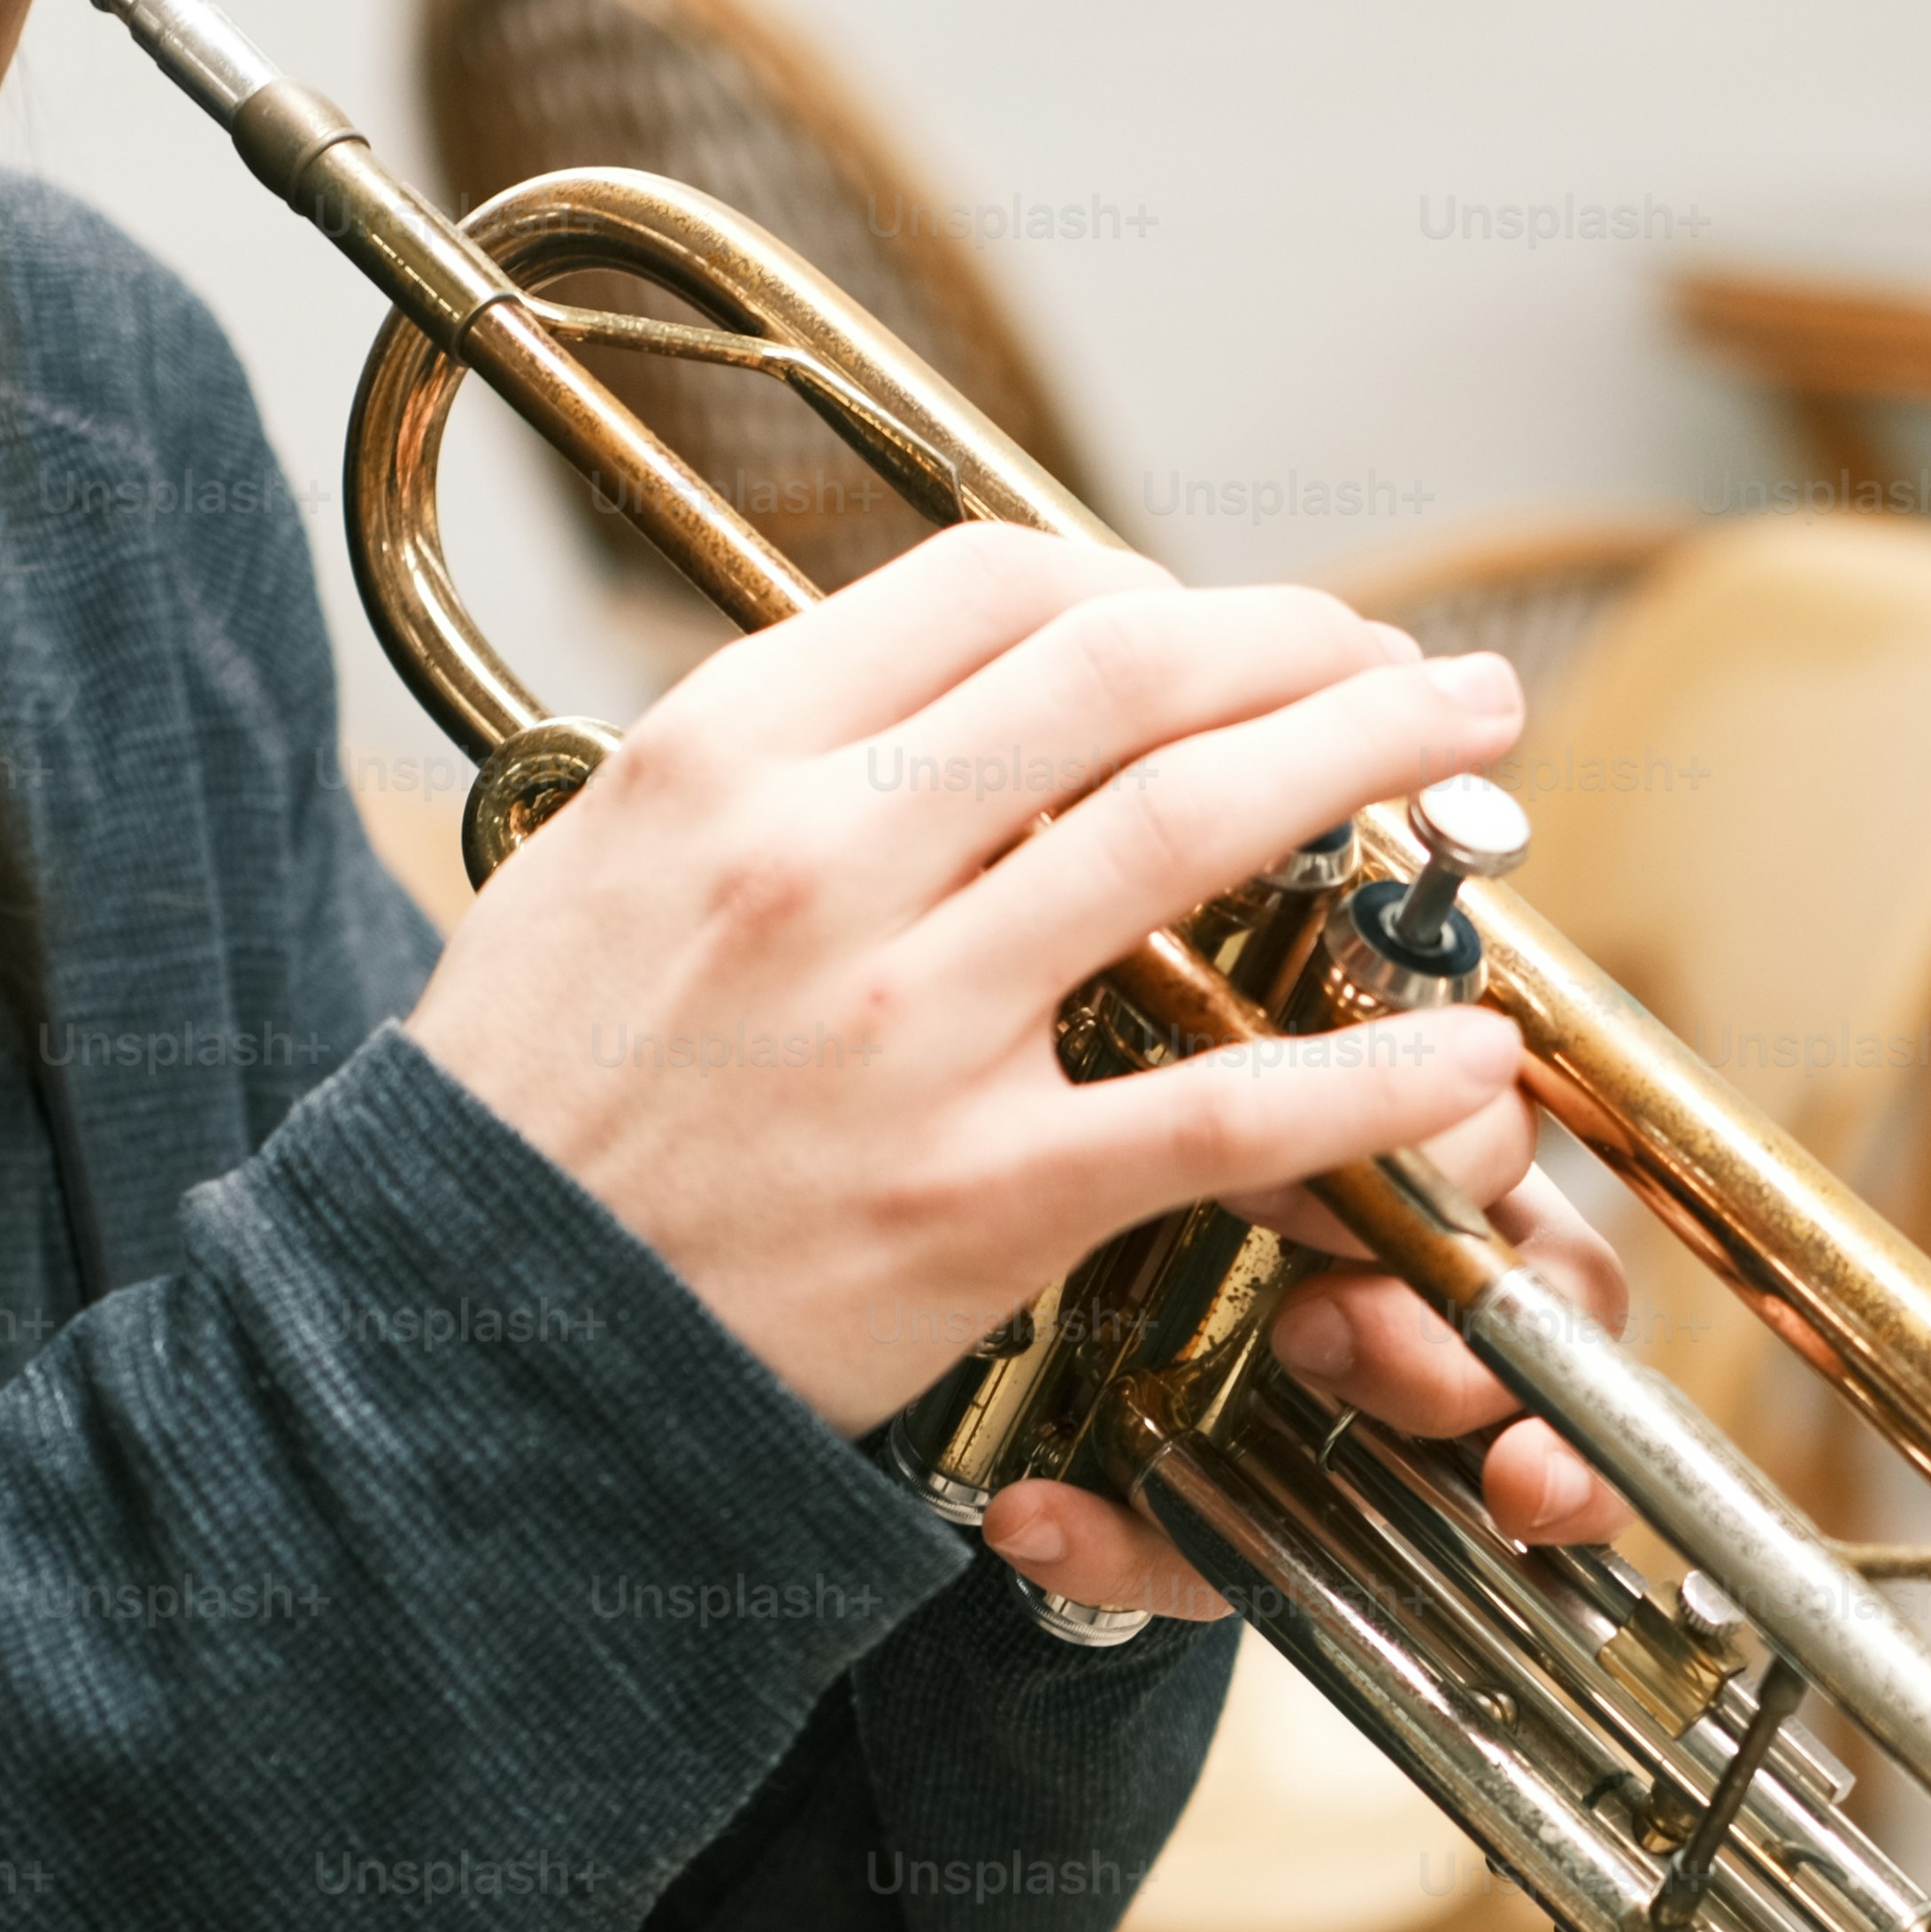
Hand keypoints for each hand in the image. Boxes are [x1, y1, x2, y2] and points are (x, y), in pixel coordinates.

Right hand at [402, 523, 1628, 1608]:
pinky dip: (1372, 1072)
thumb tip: (932, 707)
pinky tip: (1470, 1049)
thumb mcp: (594, 870)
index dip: (1143, 587)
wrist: (460, 1344)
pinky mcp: (978, 1197)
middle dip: (1304, 642)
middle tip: (1407, 660)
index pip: (990, 588)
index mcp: (725, 756)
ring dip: (1368, 769)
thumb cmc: (532, 1117)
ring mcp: (911, 1028)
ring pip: (1193, 834)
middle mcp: (825, 861)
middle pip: (1124, 672)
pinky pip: (1224, 1109)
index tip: (1217, 629)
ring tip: (1468, 747)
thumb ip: (768, 775)